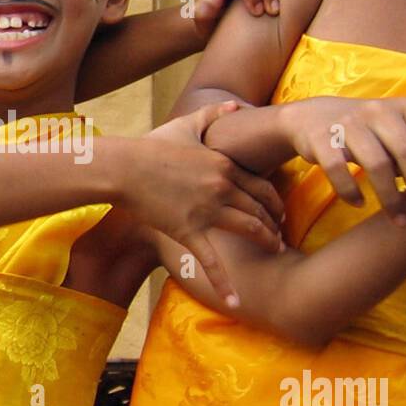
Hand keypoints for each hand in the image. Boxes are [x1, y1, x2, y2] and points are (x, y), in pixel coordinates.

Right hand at [130, 104, 284, 301]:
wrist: (124, 168)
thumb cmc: (151, 146)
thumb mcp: (184, 126)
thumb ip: (213, 114)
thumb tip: (235, 104)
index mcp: (224, 165)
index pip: (262, 187)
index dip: (275, 202)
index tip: (281, 213)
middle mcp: (221, 187)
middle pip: (260, 209)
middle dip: (275, 223)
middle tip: (281, 234)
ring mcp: (207, 210)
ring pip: (249, 228)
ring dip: (267, 240)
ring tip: (275, 250)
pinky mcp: (189, 231)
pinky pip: (211, 261)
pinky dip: (224, 283)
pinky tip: (235, 301)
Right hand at [279, 94, 405, 223]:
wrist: (313, 117)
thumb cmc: (368, 129)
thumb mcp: (398, 125)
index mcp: (404, 108)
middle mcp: (379, 111)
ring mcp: (349, 124)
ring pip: (376, 164)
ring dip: (390, 198)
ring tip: (400, 221)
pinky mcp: (322, 139)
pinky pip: (338, 170)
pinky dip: (350, 191)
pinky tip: (359, 204)